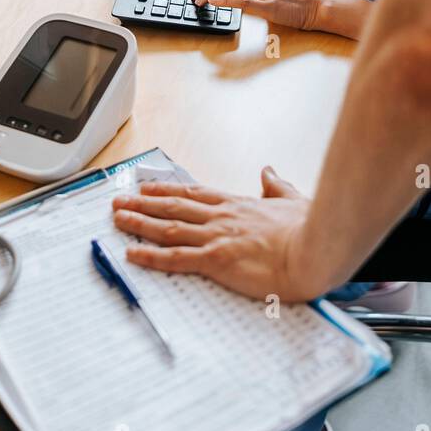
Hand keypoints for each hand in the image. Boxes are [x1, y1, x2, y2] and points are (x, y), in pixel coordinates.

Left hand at [112, 167, 320, 300]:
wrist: (313, 250)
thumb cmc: (306, 229)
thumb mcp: (292, 199)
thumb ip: (277, 186)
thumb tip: (269, 171)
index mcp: (237, 203)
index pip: (193, 193)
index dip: (166, 190)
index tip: (147, 186)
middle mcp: (221, 216)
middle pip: (173, 206)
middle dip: (143, 203)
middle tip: (119, 201)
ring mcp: (216, 236)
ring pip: (168, 227)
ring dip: (139, 222)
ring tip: (118, 219)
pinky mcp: (216, 260)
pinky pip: (175, 258)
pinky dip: (151, 256)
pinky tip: (133, 254)